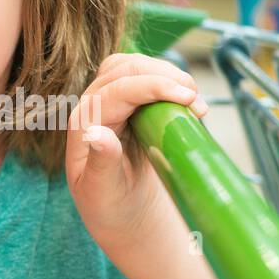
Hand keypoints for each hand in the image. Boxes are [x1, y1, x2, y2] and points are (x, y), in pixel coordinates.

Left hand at [65, 53, 207, 261]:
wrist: (121, 213)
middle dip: (163, 75)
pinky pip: (146, 77)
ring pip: (135, 66)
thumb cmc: (109, 206)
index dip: (153, 87)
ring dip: (168, 73)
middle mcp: (92, 106)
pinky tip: (188, 102)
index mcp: (83, 124)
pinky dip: (169, 82)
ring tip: (195, 100)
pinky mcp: (127, 103)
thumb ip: (100, 162)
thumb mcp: (102, 192)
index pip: (117, 91)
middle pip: (125, 68)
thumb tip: (97, 133)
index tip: (188, 96)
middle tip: (196, 100)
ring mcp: (109, 101)